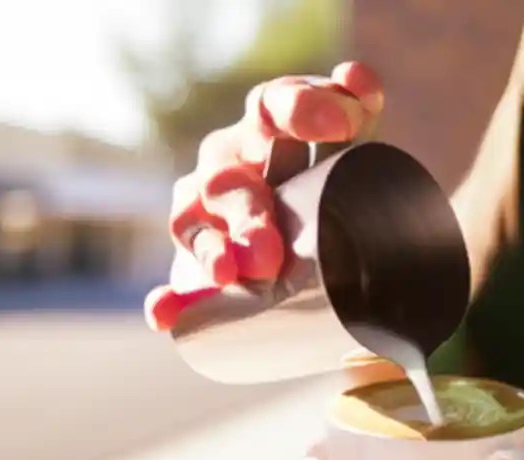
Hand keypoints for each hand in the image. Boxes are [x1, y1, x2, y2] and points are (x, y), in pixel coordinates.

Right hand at [144, 61, 384, 331]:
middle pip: (229, 183)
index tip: (339, 124)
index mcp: (264, 129)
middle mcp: (226, 166)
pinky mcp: (193, 271)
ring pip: (194, 228)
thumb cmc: (326, 179)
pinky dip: (169, 302)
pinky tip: (164, 315)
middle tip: (269, 250)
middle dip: (248, 215)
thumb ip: (355, 111)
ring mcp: (203, 217)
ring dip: (210, 252)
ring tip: (228, 275)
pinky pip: (176, 287)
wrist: (306, 240)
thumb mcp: (343, 144)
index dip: (302, 108)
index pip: (273, 107)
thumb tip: (359, 79)